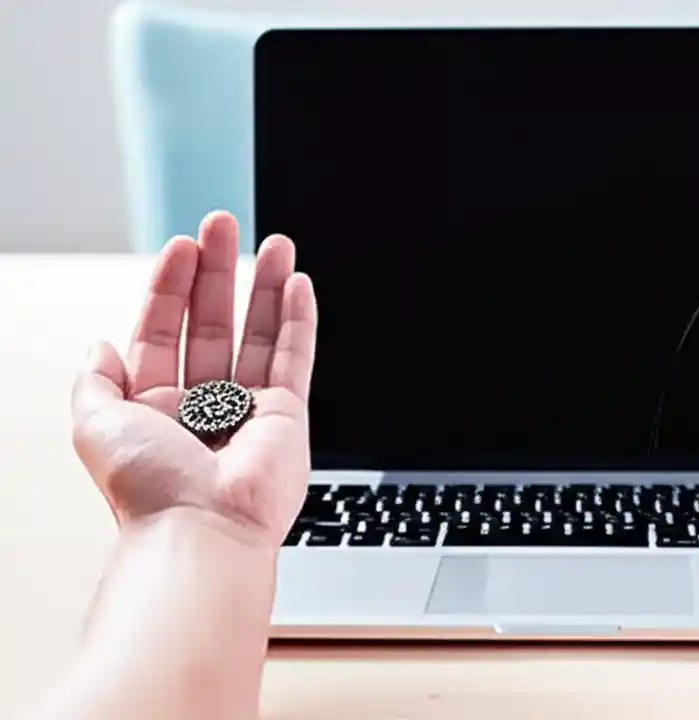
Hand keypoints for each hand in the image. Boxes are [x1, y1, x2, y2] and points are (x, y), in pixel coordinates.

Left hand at [71, 211, 316, 547]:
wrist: (202, 528)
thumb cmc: (150, 488)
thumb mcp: (93, 423)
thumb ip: (94, 380)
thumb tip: (101, 344)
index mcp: (155, 407)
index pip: (163, 330)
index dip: (171, 286)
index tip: (182, 246)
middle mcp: (202, 405)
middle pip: (212, 322)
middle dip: (218, 271)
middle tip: (222, 225)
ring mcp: (248, 409)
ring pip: (258, 332)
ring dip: (264, 285)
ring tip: (272, 243)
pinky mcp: (288, 415)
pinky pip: (294, 356)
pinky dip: (298, 319)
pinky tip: (297, 285)